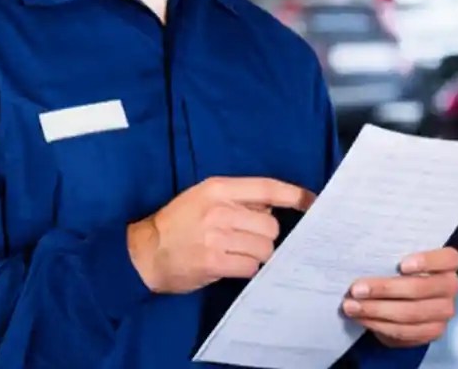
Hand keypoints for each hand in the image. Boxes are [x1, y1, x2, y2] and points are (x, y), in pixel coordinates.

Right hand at [127, 177, 315, 294]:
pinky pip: (250, 267)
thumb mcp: (203, 198)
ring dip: (255, 256)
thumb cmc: (176, 224)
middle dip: (264, 237)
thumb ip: (237, 199)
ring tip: (235, 254)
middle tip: (245, 241)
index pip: (266, 187)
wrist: (144, 252)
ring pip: (264, 249)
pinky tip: (230, 266)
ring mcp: (216, 236)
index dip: (294, 195)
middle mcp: (220, 209)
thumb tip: (274, 203)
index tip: (313, 202)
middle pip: (270, 225)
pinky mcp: (213, 261)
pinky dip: (246, 269)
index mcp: (218, 188)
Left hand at [342, 247, 457, 347]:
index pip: (448, 259)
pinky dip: (379, 325)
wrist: (404, 300)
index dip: (427, 261)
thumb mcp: (398, 258)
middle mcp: (450, 287)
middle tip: (356, 289)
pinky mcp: (433, 331)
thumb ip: (391, 254)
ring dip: (376, 310)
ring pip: (410, 313)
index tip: (401, 265)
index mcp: (448, 264)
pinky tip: (362, 318)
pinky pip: (404, 331)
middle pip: (420, 288)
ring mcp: (444, 311)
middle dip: (384, 289)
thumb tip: (360, 251)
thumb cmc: (398, 271)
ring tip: (351, 306)